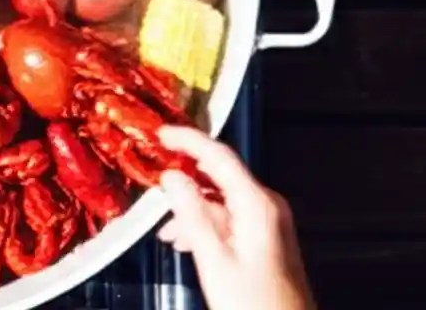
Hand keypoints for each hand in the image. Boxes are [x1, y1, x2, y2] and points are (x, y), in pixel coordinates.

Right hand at [156, 125, 314, 309]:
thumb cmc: (255, 305)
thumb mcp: (214, 260)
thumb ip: (191, 215)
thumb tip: (172, 179)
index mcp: (257, 205)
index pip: (219, 156)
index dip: (188, 140)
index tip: (162, 134)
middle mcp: (267, 206)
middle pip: (220, 174)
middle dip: (186, 175)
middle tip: (156, 175)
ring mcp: (269, 222)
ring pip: (223, 198)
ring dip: (192, 205)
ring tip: (165, 225)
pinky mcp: (266, 239)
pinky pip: (230, 216)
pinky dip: (206, 221)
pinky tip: (185, 239)